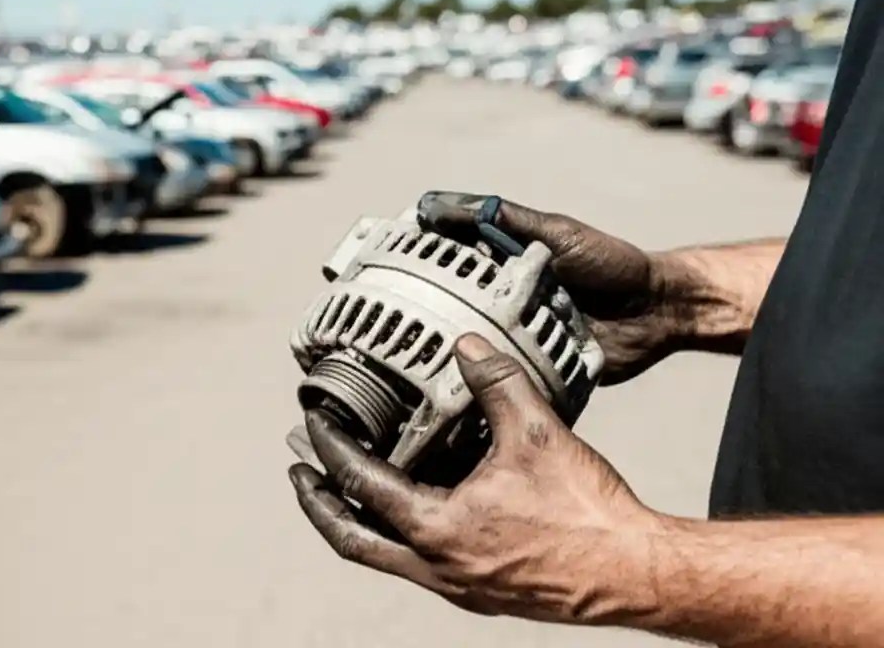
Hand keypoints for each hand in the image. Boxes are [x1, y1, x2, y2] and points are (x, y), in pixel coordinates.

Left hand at [289, 334, 663, 623]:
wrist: (635, 573)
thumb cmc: (590, 518)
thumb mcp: (538, 433)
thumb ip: (497, 381)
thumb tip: (468, 346)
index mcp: (439, 530)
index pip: (361, 483)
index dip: (331, 447)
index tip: (313, 423)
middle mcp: (438, 566)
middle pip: (352, 539)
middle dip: (320, 503)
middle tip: (301, 473)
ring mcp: (458, 584)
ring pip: (383, 555)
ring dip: (359, 520)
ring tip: (349, 486)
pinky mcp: (482, 589)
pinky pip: (418, 561)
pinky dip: (400, 531)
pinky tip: (418, 503)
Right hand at [417, 191, 680, 383]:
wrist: (656, 313)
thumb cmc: (611, 263)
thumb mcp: (557, 233)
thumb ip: (507, 219)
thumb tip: (442, 203)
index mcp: (502, 264)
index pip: (448, 261)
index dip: (416, 261)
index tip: (383, 261)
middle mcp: (503, 299)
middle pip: (452, 304)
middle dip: (426, 310)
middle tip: (393, 315)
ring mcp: (516, 333)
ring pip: (472, 342)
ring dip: (453, 345)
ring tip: (419, 351)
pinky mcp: (532, 366)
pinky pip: (502, 373)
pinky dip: (486, 376)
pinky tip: (460, 381)